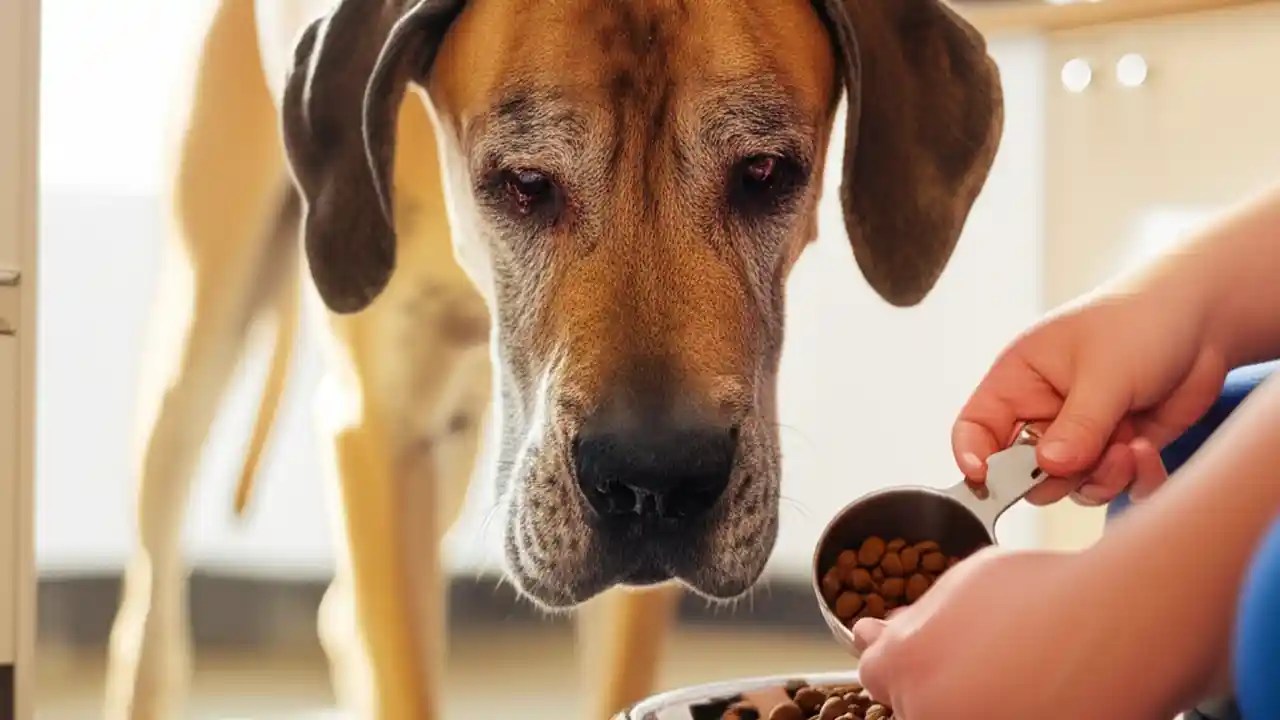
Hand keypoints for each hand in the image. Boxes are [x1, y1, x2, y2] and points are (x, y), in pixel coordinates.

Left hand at [853, 547, 1189, 719]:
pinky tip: (1047, 698)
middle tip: (997, 664)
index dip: (910, 661)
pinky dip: (1019, 711)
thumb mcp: (967, 581)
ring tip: (1030, 680)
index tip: (940, 657)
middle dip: (944, 687)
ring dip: (982, 705)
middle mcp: (927, 712)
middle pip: (915, 707)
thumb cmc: (1051, 592)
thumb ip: (914, 617)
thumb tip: (874, 631)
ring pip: (956, 718)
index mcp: (904, 663)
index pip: (876, 674)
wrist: (1133, 621)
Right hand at [954, 286, 1223, 505]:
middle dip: (1059, 475)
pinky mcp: (1118, 449)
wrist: (1206, 317)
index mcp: (1019, 380)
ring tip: (1131, 449)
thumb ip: (1078, 425)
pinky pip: (1114, 487)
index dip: (973, 456)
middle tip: (1094, 458)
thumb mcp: (1105, 372)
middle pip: (1024, 472)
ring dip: (1102, 478)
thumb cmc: (1141, 322)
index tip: (986, 480)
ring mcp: (1081, 434)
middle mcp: (1043, 411)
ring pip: (1071, 486)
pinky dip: (1134, 481)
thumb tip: (1050, 469)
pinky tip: (1148, 451)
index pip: (975, 427)